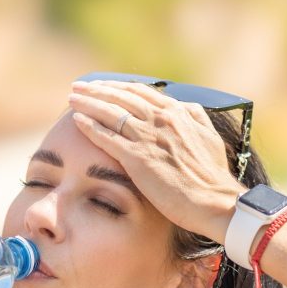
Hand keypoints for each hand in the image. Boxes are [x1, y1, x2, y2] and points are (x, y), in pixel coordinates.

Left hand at [67, 79, 244, 241]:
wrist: (215, 202)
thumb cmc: (213, 176)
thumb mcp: (208, 137)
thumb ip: (194, 117)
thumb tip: (185, 106)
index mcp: (178, 112)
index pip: (141, 91)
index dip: (117, 86)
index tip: (102, 86)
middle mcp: (161, 119)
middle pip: (121, 97)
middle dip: (96, 89)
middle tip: (78, 86)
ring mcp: (148, 138)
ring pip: (111, 112)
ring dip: (88, 103)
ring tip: (72, 98)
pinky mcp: (138, 159)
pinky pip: (108, 137)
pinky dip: (91, 127)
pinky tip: (77, 121)